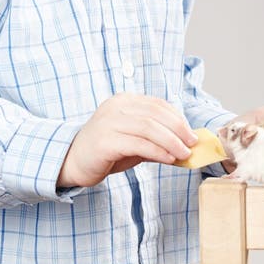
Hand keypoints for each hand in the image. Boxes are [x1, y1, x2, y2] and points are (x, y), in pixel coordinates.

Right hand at [57, 93, 198, 187]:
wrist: (71, 161)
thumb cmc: (105, 151)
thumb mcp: (133, 140)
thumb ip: (155, 139)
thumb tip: (184, 145)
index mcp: (124, 101)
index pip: (157, 104)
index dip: (178, 118)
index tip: (192, 134)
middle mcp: (116, 107)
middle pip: (156, 114)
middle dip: (178, 130)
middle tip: (192, 145)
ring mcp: (109, 122)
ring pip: (149, 128)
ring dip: (171, 142)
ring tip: (184, 154)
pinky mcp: (105, 141)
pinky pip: (138, 144)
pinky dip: (157, 151)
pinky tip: (168, 159)